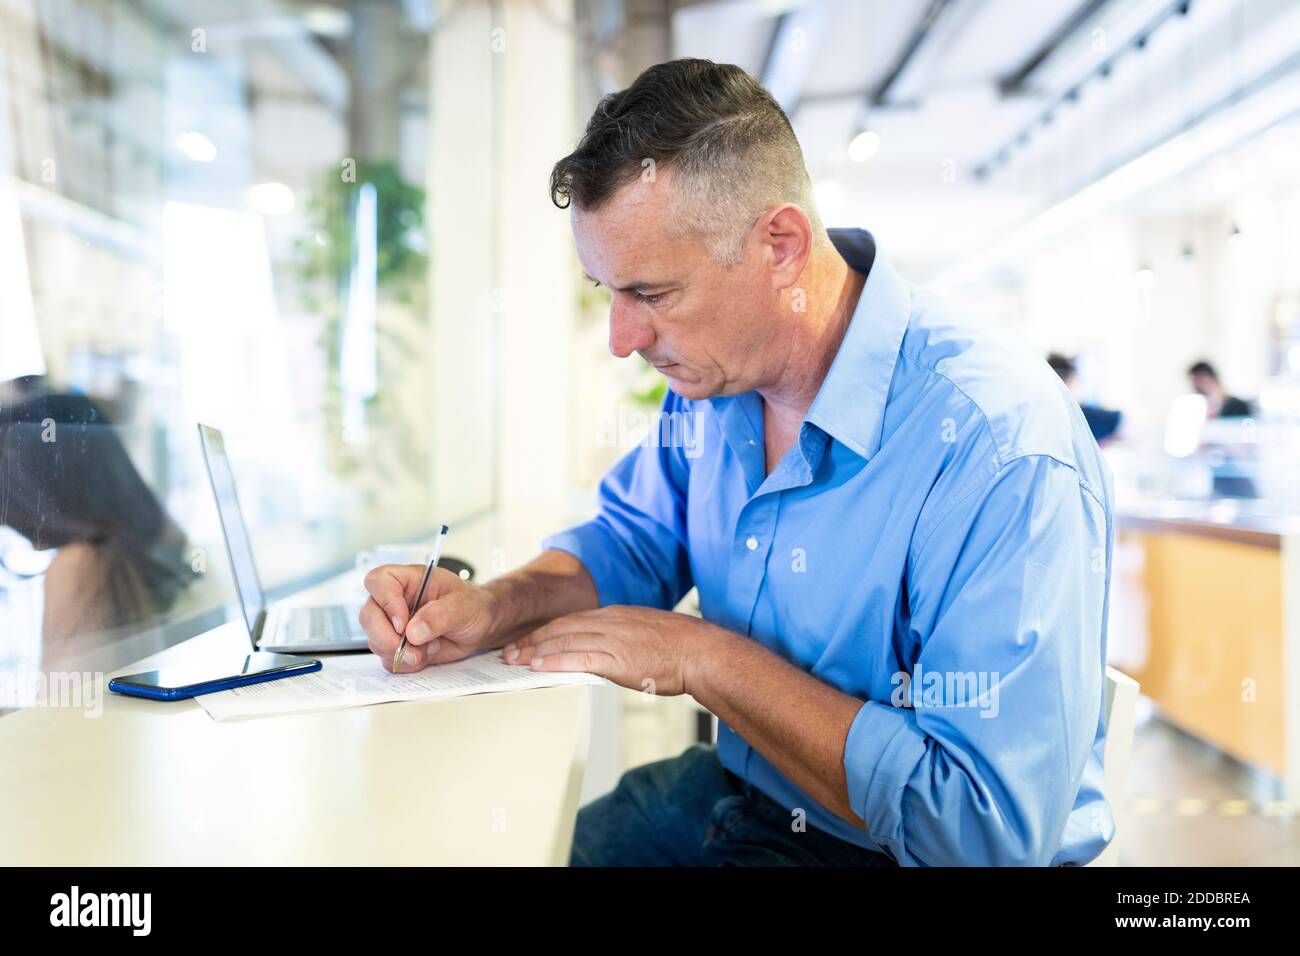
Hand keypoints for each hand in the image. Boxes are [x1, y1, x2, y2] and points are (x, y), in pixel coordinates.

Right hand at [359, 564, 499, 671]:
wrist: (481, 626)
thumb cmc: (473, 606)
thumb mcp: (463, 606)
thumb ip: (439, 615)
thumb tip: (413, 632)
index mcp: (408, 580)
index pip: (379, 581)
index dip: (386, 602)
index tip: (404, 624)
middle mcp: (395, 601)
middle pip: (369, 615)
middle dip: (388, 638)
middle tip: (414, 651)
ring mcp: (393, 624)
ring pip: (375, 641)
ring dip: (400, 653)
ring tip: (431, 648)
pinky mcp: (397, 646)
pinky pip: (387, 659)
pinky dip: (405, 664)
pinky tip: (426, 655)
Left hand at [500, 605, 720, 696]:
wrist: (703, 653)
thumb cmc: (683, 648)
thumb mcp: (649, 634)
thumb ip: (626, 639)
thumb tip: (611, 651)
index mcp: (618, 615)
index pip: (573, 620)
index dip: (547, 631)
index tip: (530, 640)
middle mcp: (611, 622)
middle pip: (561, 627)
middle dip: (532, 640)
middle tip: (509, 651)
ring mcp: (613, 639)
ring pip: (564, 640)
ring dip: (535, 651)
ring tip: (514, 660)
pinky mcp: (617, 658)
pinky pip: (578, 658)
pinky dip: (555, 661)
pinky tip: (538, 667)